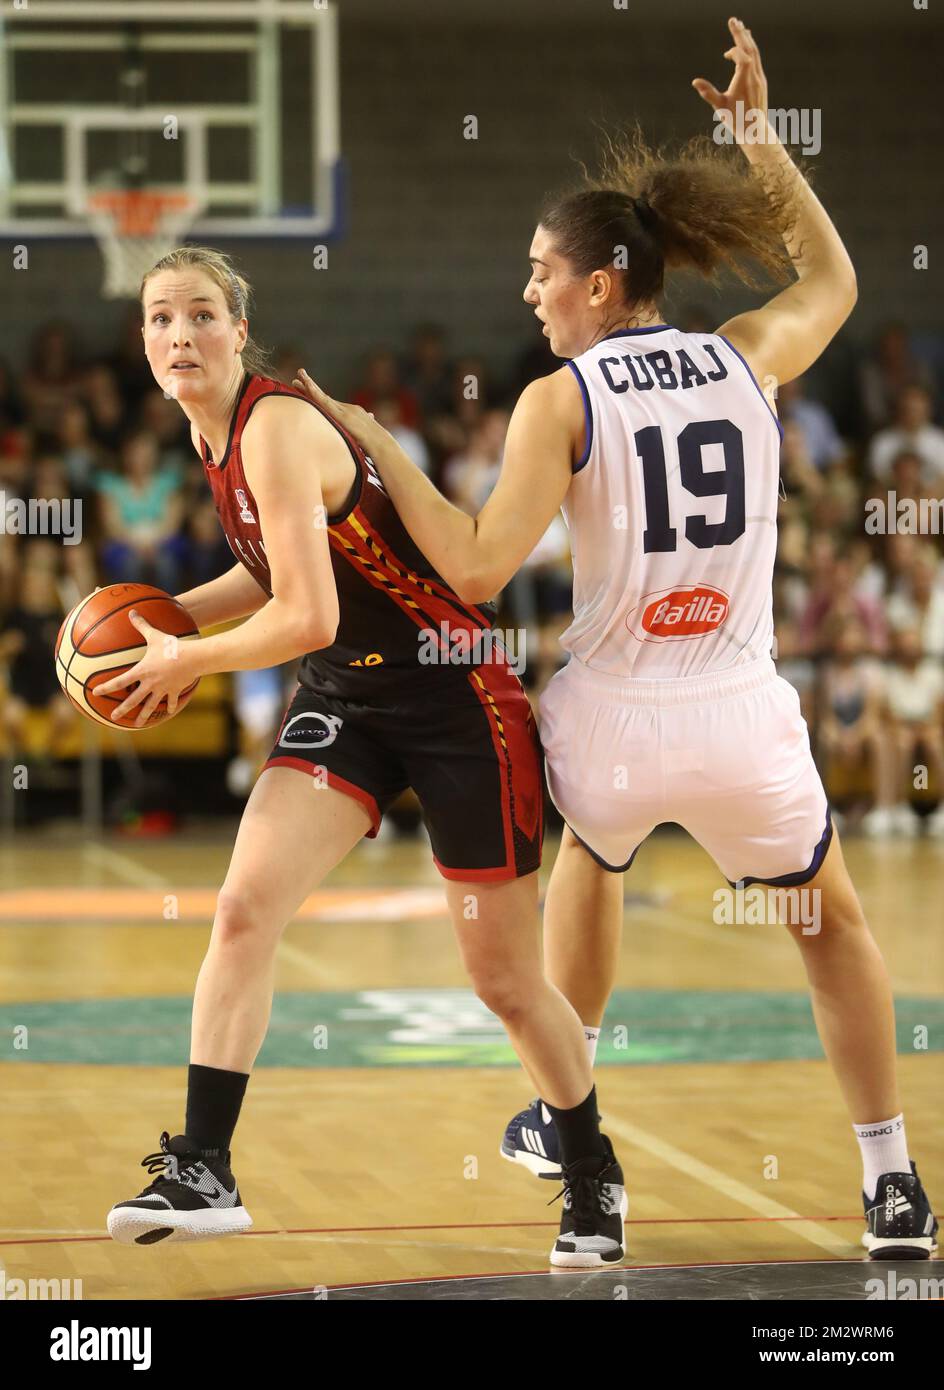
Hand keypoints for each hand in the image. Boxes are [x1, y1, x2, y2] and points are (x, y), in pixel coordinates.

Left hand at [96, 609, 199, 726]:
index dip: (106, 687)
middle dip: (122, 709)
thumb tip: (131, 612)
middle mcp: (150, 684)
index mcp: (141, 672)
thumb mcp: (155, 635)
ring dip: (143, 716)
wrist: (193, 658)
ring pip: (151, 706)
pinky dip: (170, 707)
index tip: (96, 692)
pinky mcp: (175, 691)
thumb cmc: (172, 646)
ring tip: (137, 724)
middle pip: (133, 700)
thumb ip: (142, 625)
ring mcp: (163, 689)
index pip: (119, 682)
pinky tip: (169, 712)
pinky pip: (171, 702)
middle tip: (113, 717)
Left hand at [292, 369, 389, 455]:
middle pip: (324, 396)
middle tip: (298, 376)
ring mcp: (344, 410)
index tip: (308, 388)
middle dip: (311, 386)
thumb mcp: (365, 433)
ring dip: (309, 386)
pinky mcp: (342, 415)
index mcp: (349, 414)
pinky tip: (307, 386)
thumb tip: (371, 416)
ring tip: (297, 378)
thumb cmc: (374, 444)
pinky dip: (315, 393)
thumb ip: (365, 424)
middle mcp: (346, 408)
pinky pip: (325, 402)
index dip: (318, 395)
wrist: (382, 445)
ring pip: (322, 396)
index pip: (330, 402)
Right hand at [692, 17, 767, 139]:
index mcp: (744, 79)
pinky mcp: (761, 82)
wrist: (755, 131)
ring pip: (755, 53)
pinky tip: (748, 47)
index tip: (724, 55)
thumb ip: (708, 93)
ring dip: (747, 39)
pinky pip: (757, 60)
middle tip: (734, 19)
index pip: (740, 55)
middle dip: (740, 33)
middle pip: (749, 48)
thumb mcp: (719, 107)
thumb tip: (694, 81)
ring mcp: (760, 78)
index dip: (732, 52)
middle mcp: (754, 75)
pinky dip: (751, 50)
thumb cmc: (736, 120)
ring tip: (742, 28)